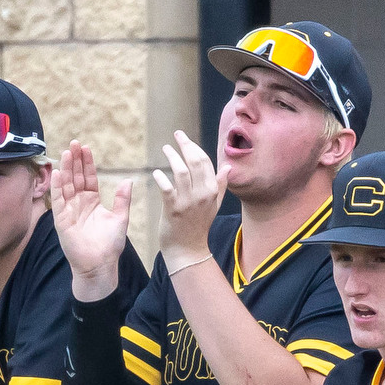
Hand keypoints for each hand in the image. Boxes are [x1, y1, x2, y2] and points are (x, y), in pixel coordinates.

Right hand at [51, 140, 133, 300]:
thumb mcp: (120, 219)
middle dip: (74, 160)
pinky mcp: (62, 220)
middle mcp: (79, 203)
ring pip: (66, 185)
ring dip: (65, 169)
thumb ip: (123, 200)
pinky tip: (58, 173)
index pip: (88, 177)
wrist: (99, 265)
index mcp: (93, 201)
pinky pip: (59, 200)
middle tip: (74, 143)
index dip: (86, 162)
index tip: (86, 147)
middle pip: (75, 176)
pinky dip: (57, 186)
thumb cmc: (110, 245)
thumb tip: (128, 180)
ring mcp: (69, 210)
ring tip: (66, 152)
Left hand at [152, 130, 229, 265]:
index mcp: (212, 190)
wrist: (188, 249)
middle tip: (176, 135)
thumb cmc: (199, 225)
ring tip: (166, 149)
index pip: (205, 162)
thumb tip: (228, 166)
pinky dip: (161, 178)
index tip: (183, 138)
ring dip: (172, 157)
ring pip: (181, 172)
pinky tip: (156, 172)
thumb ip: (220, 184)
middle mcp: (202, 194)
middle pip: (195, 162)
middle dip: (185, 145)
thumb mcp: (214, 204)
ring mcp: (188, 202)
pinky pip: (167, 188)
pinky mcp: (173, 210)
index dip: (193, 147)